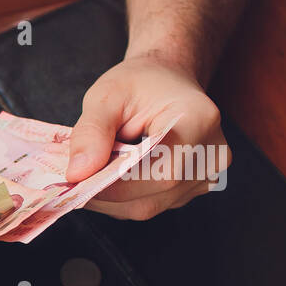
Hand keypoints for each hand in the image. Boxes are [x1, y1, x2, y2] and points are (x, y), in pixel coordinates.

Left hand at [66, 54, 229, 219]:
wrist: (166, 80)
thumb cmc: (138, 83)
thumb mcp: (107, 95)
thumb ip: (91, 132)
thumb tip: (78, 174)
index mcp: (198, 122)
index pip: (156, 171)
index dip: (113, 183)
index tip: (76, 181)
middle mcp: (211, 155)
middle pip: (151, 195)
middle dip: (106, 192)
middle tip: (74, 180)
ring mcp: (205, 176)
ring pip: (148, 206)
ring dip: (111, 198)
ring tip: (92, 173)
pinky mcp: (192, 189)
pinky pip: (150, 204)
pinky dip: (122, 198)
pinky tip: (109, 177)